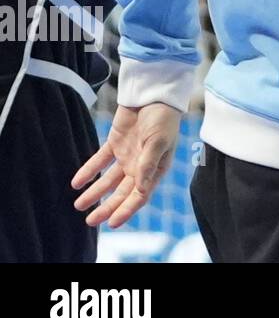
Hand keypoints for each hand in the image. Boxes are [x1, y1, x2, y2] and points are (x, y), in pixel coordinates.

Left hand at [71, 102, 182, 227]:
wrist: (154, 94)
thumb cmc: (163, 118)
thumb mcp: (158, 141)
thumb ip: (148, 164)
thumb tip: (140, 190)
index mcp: (156, 168)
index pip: (140, 195)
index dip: (126, 210)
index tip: (112, 223)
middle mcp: (141, 166)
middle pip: (122, 192)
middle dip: (107, 207)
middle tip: (91, 221)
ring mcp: (127, 155)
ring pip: (108, 180)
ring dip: (95, 193)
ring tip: (79, 205)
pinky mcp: (115, 144)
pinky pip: (99, 161)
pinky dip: (88, 171)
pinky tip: (76, 182)